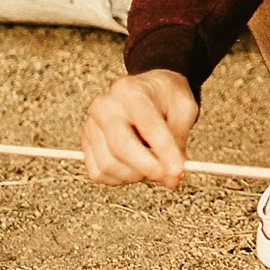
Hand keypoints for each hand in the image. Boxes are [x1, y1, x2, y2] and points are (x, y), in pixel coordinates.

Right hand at [81, 69, 197, 187]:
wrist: (147, 90)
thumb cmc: (167, 100)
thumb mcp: (184, 109)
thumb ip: (179, 139)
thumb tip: (171, 177)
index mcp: (131, 91)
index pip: (147, 125)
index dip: (164, 151)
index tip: (178, 171)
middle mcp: (105, 106)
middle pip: (121, 147)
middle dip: (147, 168)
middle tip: (169, 178)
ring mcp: (90, 125)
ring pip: (109, 164)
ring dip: (136, 174)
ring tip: (153, 165)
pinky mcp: (85, 143)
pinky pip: (99, 173)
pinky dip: (120, 178)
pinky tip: (136, 166)